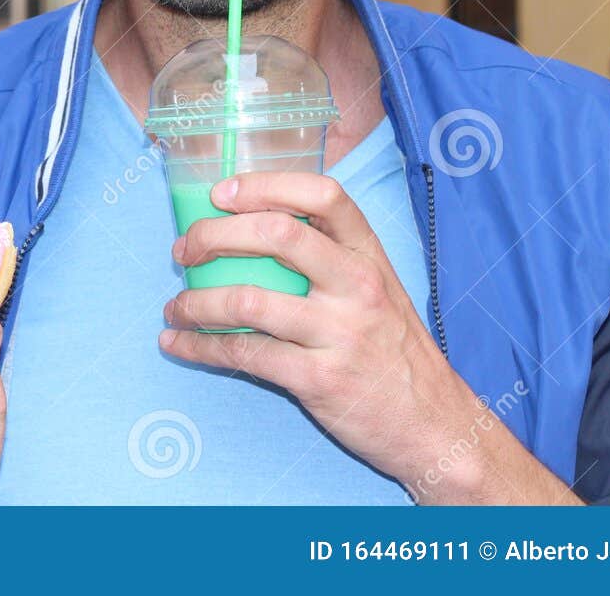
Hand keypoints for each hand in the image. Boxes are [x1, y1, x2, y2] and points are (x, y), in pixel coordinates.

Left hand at [160, 171, 577, 504]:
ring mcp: (340, 333)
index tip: (221, 192)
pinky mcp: (320, 379)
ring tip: (175, 307)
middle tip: (184, 250)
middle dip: (215, 236)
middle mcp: (357, 286)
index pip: (323, 194)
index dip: (264, 185)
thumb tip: (250, 229)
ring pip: (249, 300)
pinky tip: (179, 345)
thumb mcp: (377, 288)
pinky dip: (200, 349)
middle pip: (277, 235)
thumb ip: (330, 256)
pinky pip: (246, 355)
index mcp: (369, 255)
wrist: (435, 424)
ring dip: (197, 301)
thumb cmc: (393, 349)